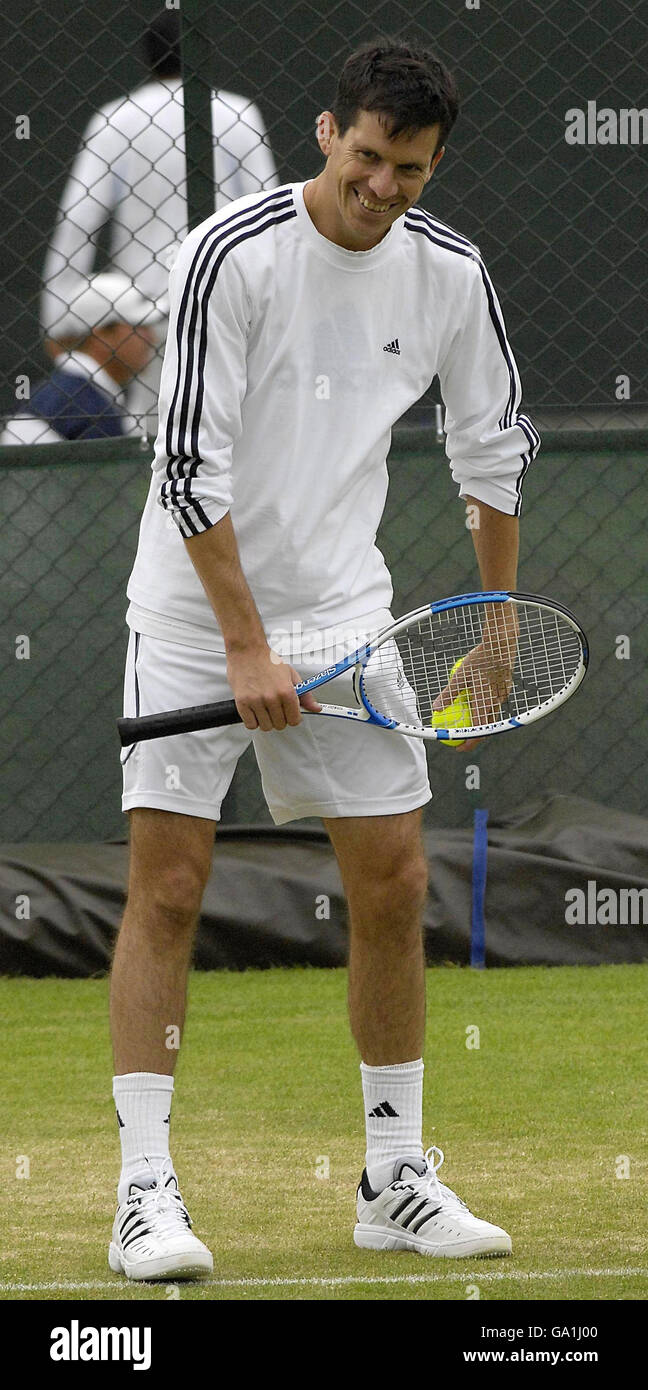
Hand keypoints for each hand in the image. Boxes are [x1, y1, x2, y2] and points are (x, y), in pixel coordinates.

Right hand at [227, 645, 321, 730]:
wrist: (247, 650)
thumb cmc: (267, 660)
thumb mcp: (291, 675)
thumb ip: (305, 695)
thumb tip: (316, 708)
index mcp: (287, 691)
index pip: (294, 720)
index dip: (292, 717)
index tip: (288, 713)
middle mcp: (272, 698)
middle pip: (280, 725)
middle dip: (279, 719)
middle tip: (275, 708)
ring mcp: (256, 701)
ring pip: (265, 727)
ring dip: (266, 720)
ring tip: (264, 708)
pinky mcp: (242, 703)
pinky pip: (250, 724)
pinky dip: (253, 721)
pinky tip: (254, 711)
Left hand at [432, 604, 518, 751]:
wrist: (501, 644)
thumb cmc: (480, 658)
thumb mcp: (459, 676)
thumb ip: (448, 694)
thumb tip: (435, 709)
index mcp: (485, 702)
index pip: (478, 731)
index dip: (468, 743)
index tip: (458, 747)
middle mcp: (496, 702)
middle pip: (486, 727)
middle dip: (473, 735)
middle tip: (460, 738)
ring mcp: (503, 695)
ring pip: (491, 715)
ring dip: (479, 721)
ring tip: (465, 718)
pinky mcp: (505, 688)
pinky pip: (494, 703)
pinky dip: (484, 706)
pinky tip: (475, 697)